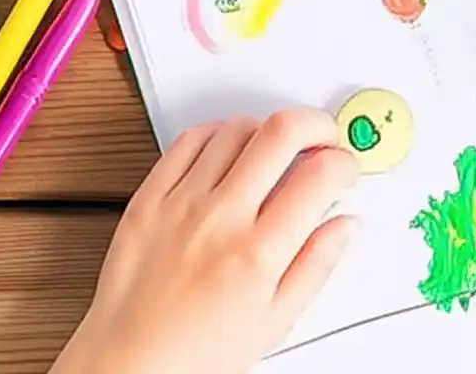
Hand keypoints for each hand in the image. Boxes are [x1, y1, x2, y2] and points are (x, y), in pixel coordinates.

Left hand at [51, 109, 359, 373]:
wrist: (129, 363)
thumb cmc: (197, 352)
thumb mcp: (276, 320)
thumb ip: (316, 265)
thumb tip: (345, 225)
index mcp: (258, 254)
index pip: (319, 175)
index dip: (345, 163)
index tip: (344, 171)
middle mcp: (220, 220)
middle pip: (281, 132)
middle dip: (318, 125)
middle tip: (323, 138)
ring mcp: (180, 204)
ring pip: (236, 128)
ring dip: (268, 130)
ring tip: (276, 150)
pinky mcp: (148, 198)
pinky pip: (188, 141)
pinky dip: (219, 133)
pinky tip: (230, 150)